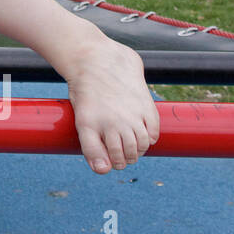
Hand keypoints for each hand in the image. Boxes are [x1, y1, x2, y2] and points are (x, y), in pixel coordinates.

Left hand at [63, 37, 160, 173]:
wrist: (99, 62)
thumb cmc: (87, 94)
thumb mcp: (81, 119)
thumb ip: (91, 147)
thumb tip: (103, 171)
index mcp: (90, 125)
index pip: (104, 159)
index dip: (108, 164)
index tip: (109, 162)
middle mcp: (111, 121)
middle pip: (124, 155)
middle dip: (124, 160)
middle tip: (122, 156)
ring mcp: (130, 114)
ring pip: (141, 146)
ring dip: (137, 151)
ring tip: (131, 147)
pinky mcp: (146, 107)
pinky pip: (153, 133)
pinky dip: (150, 139)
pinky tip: (142, 134)